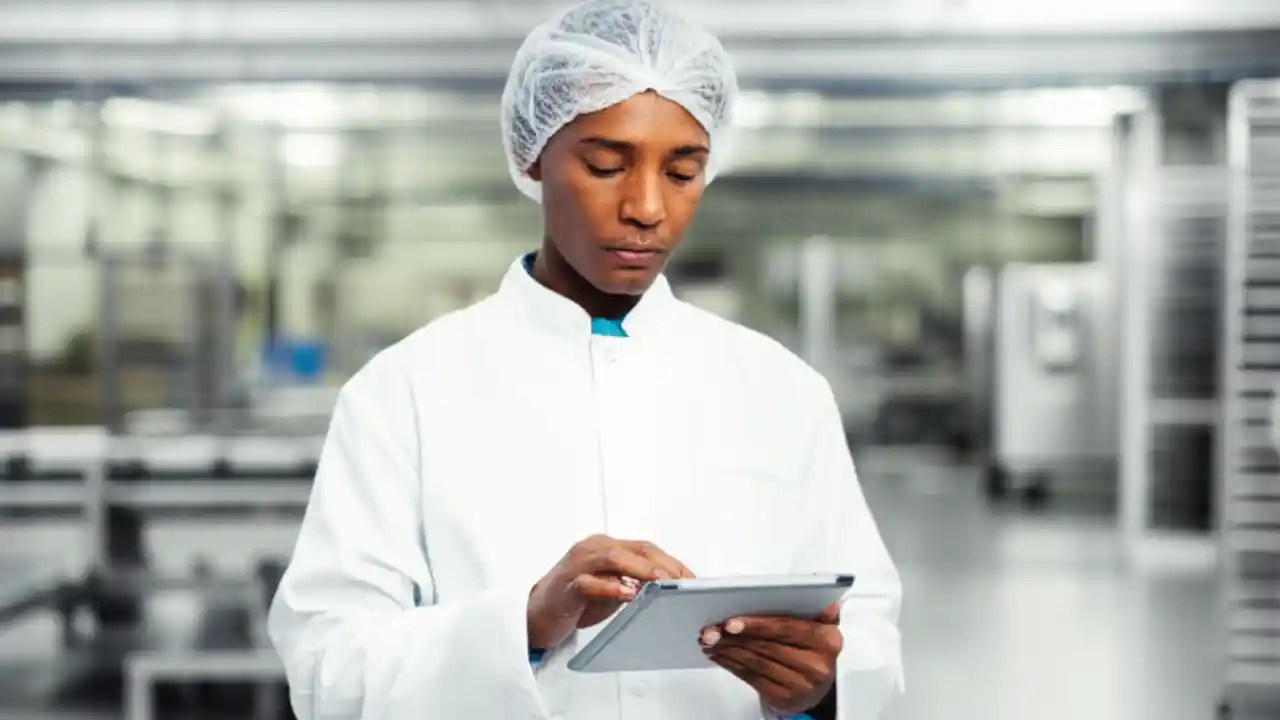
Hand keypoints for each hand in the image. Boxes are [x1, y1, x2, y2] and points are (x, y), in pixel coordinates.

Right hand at [527, 534, 693, 649]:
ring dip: (641, 570)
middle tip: (684, 583)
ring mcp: (578, 564)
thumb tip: (671, 589)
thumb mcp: (612, 589)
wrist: (536, 614)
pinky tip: (627, 594)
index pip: (647, 549)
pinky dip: (610, 588)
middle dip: (663, 565)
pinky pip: (588, 583)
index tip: (694, 581)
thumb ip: (635, 583)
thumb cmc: (577, 601)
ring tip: (662, 582)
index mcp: (607, 546)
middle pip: (635, 549)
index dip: (672, 562)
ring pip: (613, 558)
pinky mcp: (566, 584)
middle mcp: (593, 548)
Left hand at [700, 602, 841, 716]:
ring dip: (729, 649)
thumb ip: (820, 612)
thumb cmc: (813, 651)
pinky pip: (752, 678)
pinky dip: (732, 664)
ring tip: (711, 639)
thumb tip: (830, 602)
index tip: (732, 622)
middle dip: (736, 636)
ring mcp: (800, 685)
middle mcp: (816, 666)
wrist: (814, 689)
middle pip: (767, 646)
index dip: (757, 625)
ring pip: (756, 662)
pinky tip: (720, 654)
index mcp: (827, 641)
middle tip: (712, 628)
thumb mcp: (822, 628)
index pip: (787, 629)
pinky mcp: (783, 699)